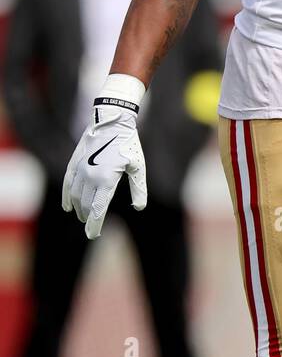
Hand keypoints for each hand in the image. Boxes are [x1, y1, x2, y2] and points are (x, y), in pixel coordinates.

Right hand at [62, 81, 146, 238]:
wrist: (112, 121)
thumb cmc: (128, 145)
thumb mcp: (138, 167)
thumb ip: (138, 189)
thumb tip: (139, 207)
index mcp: (107, 180)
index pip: (97, 209)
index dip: (94, 225)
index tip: (93, 235)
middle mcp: (90, 177)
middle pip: (86, 205)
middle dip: (88, 217)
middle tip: (91, 225)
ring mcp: (80, 170)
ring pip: (75, 196)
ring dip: (79, 209)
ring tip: (84, 216)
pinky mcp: (74, 163)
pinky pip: (67, 184)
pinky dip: (67, 197)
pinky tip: (67, 206)